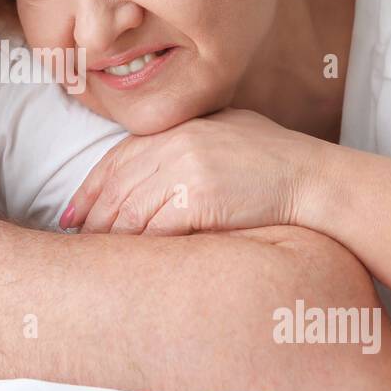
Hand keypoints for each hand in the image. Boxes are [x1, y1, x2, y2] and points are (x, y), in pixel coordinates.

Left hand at [63, 108, 325, 234]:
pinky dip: (136, 247)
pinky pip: (153, 227)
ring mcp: (187, 169)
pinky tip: (128, 262)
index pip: (119, 157)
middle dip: (92, 215)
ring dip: (109, 235)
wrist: (316, 182)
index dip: (91, 187)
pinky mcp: (198, 198)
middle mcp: (178, 143)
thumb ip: (190, 140)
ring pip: (130, 207)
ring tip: (96, 256)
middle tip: (75, 239)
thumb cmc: (280, 161)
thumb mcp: (229, 132)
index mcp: (181, 127)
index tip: (74, 212)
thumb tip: (156, 162)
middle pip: (118, 183)